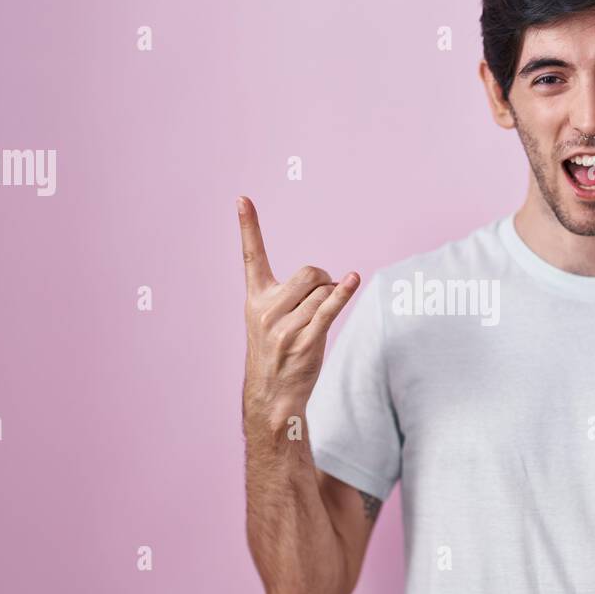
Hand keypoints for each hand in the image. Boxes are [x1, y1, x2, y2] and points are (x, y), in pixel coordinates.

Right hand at [237, 196, 358, 419]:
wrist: (271, 395)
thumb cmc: (275, 353)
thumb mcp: (268, 320)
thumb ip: (287, 295)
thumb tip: (328, 279)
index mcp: (255, 299)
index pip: (251, 256)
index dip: (248, 226)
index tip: (242, 198)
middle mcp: (267, 310)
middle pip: (308, 272)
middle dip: (323, 280)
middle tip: (322, 296)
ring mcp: (285, 327)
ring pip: (322, 292)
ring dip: (331, 299)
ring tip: (318, 320)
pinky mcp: (305, 341)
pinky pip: (329, 309)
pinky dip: (343, 293)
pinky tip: (352, 280)